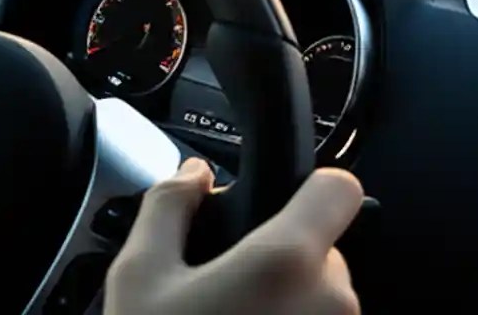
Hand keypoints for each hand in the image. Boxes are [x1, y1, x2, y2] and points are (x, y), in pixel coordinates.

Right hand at [105, 159, 363, 314]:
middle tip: (222, 284)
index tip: (281, 198)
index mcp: (287, 262)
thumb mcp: (139, 279)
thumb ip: (167, 208)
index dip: (310, 184)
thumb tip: (189, 174)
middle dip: (275, 256)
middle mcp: (333, 302)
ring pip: (317, 296)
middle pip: (317, 247)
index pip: (338, 188)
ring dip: (282, 300)